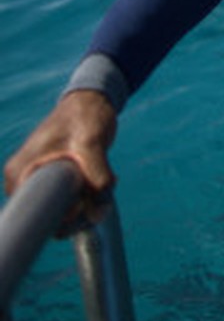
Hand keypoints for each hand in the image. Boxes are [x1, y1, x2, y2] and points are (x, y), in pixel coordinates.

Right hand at [4, 91, 118, 231]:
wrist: (93, 99)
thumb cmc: (86, 116)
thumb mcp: (91, 144)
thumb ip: (97, 179)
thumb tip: (97, 214)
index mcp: (20, 172)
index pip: (30, 217)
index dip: (58, 221)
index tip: (81, 206)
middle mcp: (24, 179)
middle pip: (48, 219)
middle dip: (78, 213)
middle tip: (100, 196)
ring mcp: (39, 180)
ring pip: (62, 212)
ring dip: (87, 205)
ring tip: (106, 182)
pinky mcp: (54, 180)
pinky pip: (70, 202)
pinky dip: (89, 198)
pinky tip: (103, 182)